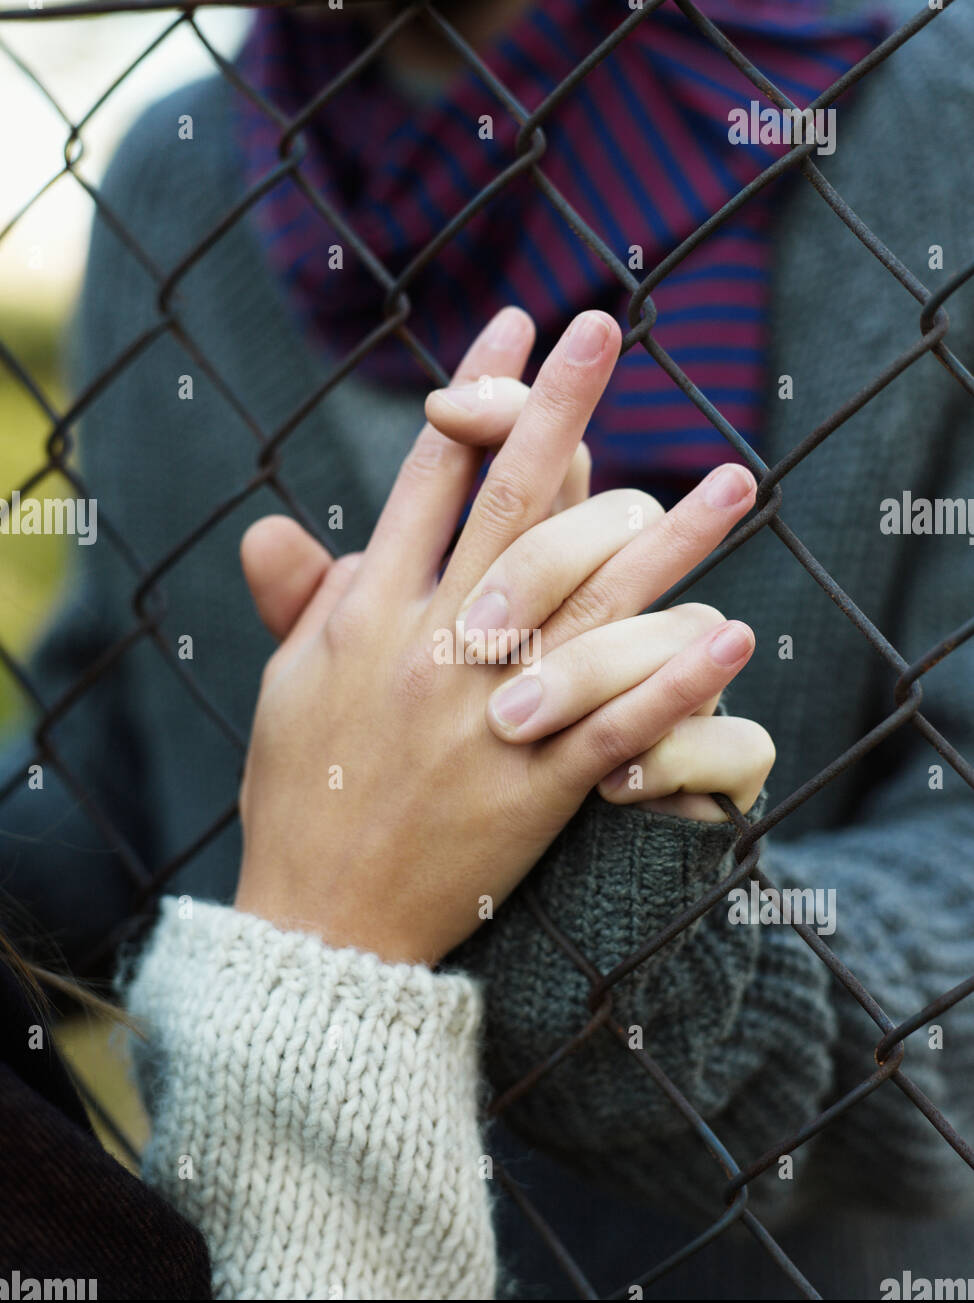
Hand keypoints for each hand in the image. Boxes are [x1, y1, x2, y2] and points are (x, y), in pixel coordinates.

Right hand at [235, 307, 757, 965]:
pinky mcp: (535, 787)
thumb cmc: (300, 795)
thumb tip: (290, 530)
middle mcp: (434, 646)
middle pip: (511, 507)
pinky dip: (675, 681)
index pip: (431, 478)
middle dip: (558, 410)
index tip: (516, 326)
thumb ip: (306, 603)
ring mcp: (488, 714)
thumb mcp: (287, 686)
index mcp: (369, 613)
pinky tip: (731, 633)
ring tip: (731, 476)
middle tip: (604, 329)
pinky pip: (618, 725)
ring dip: (666, 537)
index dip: (476, 394)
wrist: (322, 921)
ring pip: (589, 604)